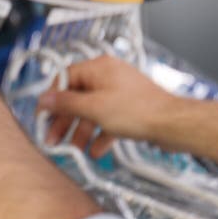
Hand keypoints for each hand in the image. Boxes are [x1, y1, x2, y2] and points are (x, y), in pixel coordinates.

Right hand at [38, 55, 176, 157]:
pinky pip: (107, 119)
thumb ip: (66, 103)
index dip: (52, 98)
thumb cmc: (140, 110)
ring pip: (92, 111)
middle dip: (65, 120)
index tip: (43, 115)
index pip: (65, 79)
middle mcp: (108, 77)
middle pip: (77, 97)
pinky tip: (96, 150)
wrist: (174, 124)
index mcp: (98, 68)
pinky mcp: (129, 108)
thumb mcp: (94, 108)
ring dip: (81, 130)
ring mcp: (119, 92)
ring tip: (74, 148)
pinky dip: (100, 133)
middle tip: (53, 138)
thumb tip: (45, 98)